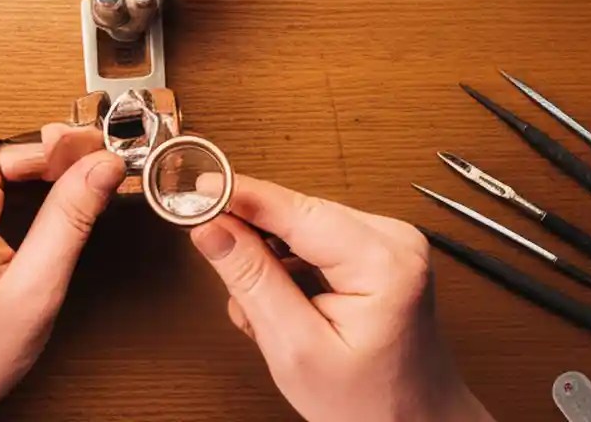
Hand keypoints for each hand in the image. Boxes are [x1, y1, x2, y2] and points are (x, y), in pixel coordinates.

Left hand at [0, 124, 124, 421]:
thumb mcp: (34, 287)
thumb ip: (70, 219)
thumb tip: (100, 170)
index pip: (17, 147)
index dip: (67, 146)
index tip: (105, 152)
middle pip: (3, 156)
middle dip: (55, 161)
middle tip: (101, 170)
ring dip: (36, 182)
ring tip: (81, 193)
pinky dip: (14, 203)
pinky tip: (44, 220)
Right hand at [190, 175, 492, 421]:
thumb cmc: (373, 403)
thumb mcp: (296, 350)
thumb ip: (253, 281)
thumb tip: (214, 230)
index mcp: (382, 261)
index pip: (294, 209)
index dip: (239, 195)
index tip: (197, 189)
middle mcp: (393, 239)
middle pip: (296, 216)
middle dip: (255, 248)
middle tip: (230, 285)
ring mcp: (390, 243)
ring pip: (300, 229)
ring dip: (272, 264)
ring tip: (271, 317)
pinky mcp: (378, 252)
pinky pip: (316, 242)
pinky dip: (291, 270)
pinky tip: (289, 308)